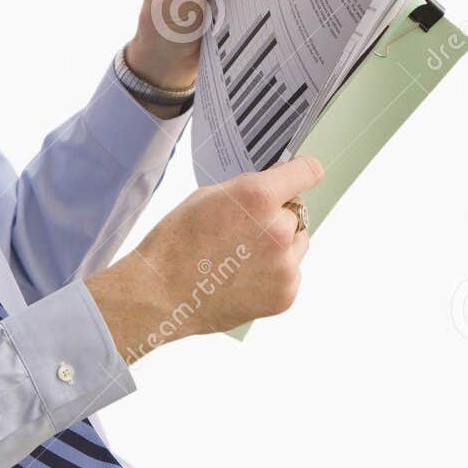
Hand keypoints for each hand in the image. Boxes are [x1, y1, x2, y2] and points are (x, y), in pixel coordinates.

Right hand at [85, 154, 324, 361]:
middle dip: (277, 215)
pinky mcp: (284, 295)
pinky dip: (273, 274)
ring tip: (240, 258)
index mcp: (259, 197)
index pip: (308, 172)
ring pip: (297, 244)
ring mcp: (285, 266)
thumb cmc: (175, 244)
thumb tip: (275, 186)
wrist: (159, 296)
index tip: (297, 177)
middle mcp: (279, 230)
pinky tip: (242, 278)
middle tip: (243, 230)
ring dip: (279, 245)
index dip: (300, 173)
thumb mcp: (207, 196)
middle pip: (297, 211)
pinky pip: (290, 273)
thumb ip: (248, 189)